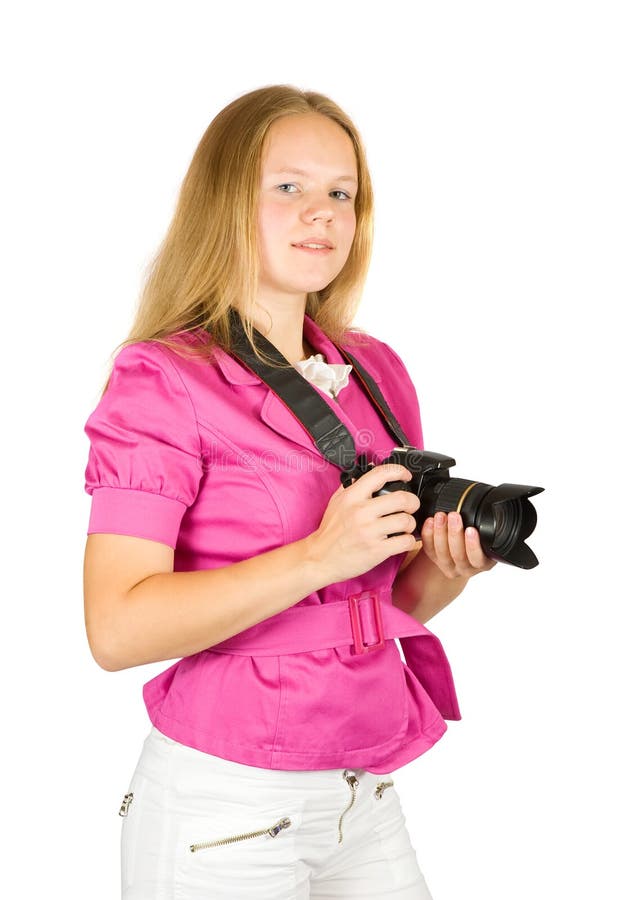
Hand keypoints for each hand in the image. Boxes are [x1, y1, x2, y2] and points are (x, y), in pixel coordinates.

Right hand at [307, 464, 420, 583]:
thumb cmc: (330, 531)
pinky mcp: (376, 550)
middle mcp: (361, 512)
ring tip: (404, 526)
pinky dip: (408, 541)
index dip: (399, 471)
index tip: (406, 476)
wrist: (320, 558)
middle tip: (411, 506)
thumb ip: (352, 484)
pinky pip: (405, 541)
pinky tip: (401, 540)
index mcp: (352, 496)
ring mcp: (369, 531)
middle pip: (402, 499)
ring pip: (406, 521)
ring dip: (410, 524)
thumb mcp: (337, 502)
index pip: (381, 474)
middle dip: (413, 502)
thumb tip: (370, 468)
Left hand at [420, 511, 496, 579]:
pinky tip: (429, 522)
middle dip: (455, 533)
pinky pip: (430, 550)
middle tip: (454, 515)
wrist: (462, 546)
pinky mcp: (435, 561)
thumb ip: (486, 528)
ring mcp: (450, 567)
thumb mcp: (486, 535)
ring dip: (440, 532)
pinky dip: (428, 535)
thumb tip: (487, 510)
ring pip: (443, 553)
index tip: (471, 529)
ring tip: (440, 516)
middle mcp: (466, 568)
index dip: (473, 545)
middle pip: (458, 555)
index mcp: (483, 562)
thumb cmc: (479, 537)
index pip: (478, 558)